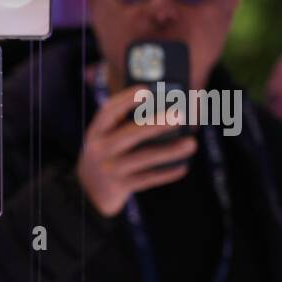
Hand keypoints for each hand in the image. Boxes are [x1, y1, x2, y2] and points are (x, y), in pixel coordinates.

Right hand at [76, 87, 197, 216]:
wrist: (89, 191)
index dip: (126, 100)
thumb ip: (124, 123)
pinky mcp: (120, 186)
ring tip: (191, 143)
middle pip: (129, 134)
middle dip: (156, 124)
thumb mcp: (105, 138)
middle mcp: (100, 150)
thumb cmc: (107, 155)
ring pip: (143, 158)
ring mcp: (109, 169)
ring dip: (169, 151)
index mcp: (96, 132)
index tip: (146, 90)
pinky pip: (148, 178)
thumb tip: (164, 111)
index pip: (108, 112)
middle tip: (180, 115)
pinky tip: (183, 166)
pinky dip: (166, 173)